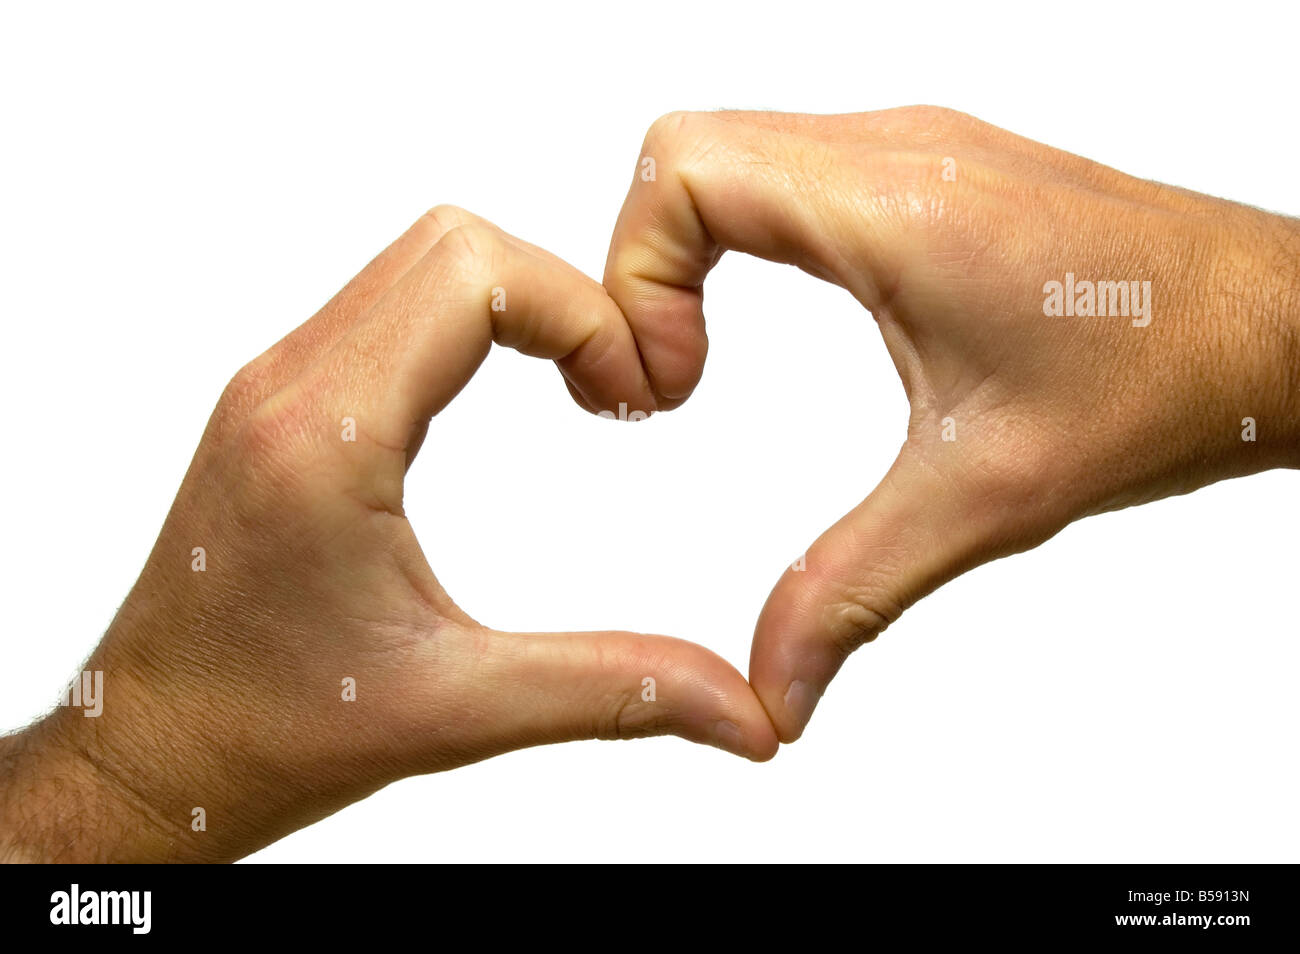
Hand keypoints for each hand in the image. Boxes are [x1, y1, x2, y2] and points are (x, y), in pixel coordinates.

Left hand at [0, 206, 777, 862]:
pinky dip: (468, 321)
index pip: (471, 274)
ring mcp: (275, 386)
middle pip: (452, 242)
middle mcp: (287, 387)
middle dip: (561, 295)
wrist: (154, 750)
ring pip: (417, 262)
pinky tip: (499, 392)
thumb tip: (741, 712)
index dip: (581, 309)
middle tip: (615, 386)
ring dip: (516, 302)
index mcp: (326, 440)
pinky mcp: (279, 401)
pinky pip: (385, 304)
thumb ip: (614, 692)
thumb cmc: (264, 732)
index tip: (629, 390)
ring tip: (577, 386)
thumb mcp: (459, 713)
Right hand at [601, 107, 1299, 740]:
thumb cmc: (1165, 376)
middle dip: (643, 268)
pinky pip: (789, 167)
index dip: (634, 278)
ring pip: (732, 150)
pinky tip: (778, 313)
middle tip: (669, 377)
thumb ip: (850, 590)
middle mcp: (895, 151)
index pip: (681, 171)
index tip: (669, 382)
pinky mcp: (932, 167)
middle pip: (685, 151)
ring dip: (690, 251)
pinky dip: (744, 236)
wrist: (1277, 327)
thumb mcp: (985, 500)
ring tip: (705, 360)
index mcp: (894, 209)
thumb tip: (769, 685)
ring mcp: (915, 147)